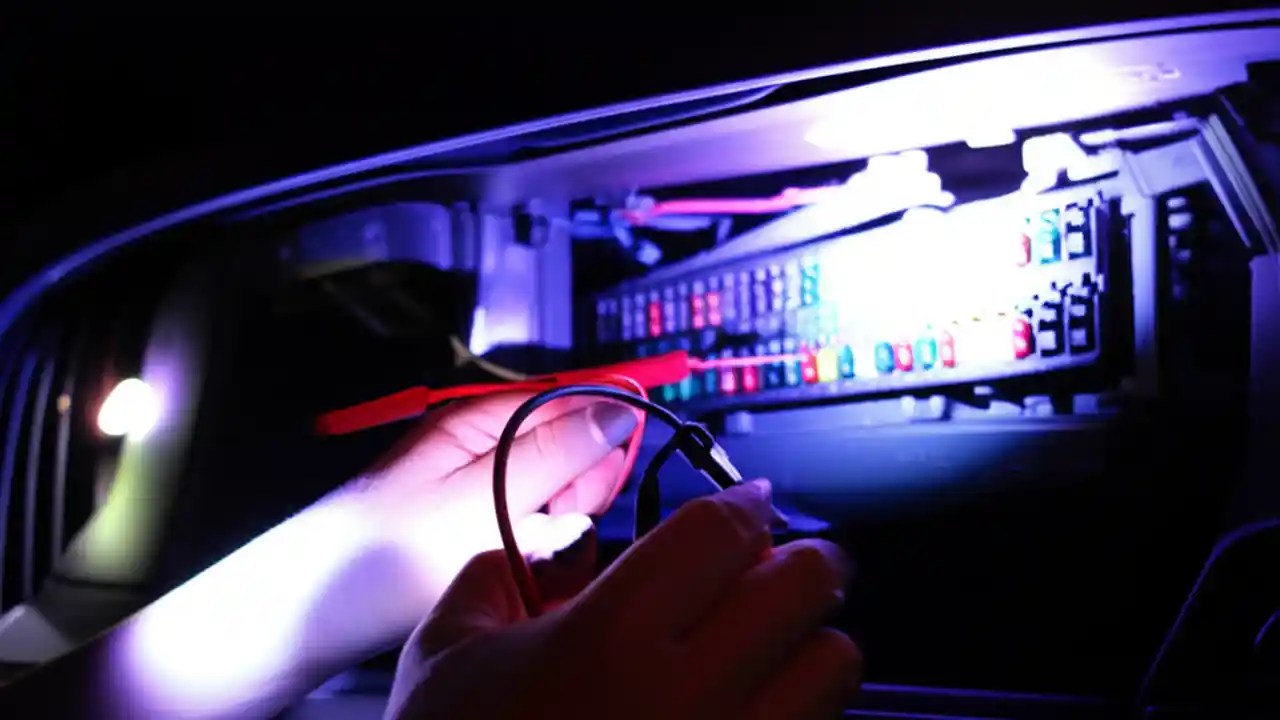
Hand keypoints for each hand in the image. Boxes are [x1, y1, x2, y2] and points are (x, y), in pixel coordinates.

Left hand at [329, 393, 638, 641]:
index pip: (572, 402)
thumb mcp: (483, 497)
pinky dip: (528, 543)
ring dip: (552, 523)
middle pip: (568, 447)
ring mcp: (475, 481)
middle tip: (543, 530)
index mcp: (483, 418)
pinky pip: (524, 519)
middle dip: (575, 489)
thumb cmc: (394, 548)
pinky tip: (507, 565)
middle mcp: (482, 440)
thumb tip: (619, 406)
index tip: (591, 490)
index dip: (600, 440)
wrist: (316, 607)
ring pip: (552, 490)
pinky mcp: (469, 521)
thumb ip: (556, 453)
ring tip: (517, 554)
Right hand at [386, 480, 862, 719]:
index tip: (746, 506)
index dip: (742, 505)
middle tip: (775, 566)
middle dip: (800, 560)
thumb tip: (572, 546)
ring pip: (833, 664)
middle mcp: (685, 696)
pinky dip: (800, 709)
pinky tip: (755, 708)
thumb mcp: (446, 655)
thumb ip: (505, 573)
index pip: (719, 533)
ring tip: (771, 646)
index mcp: (609, 638)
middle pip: (804, 585)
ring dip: (809, 640)